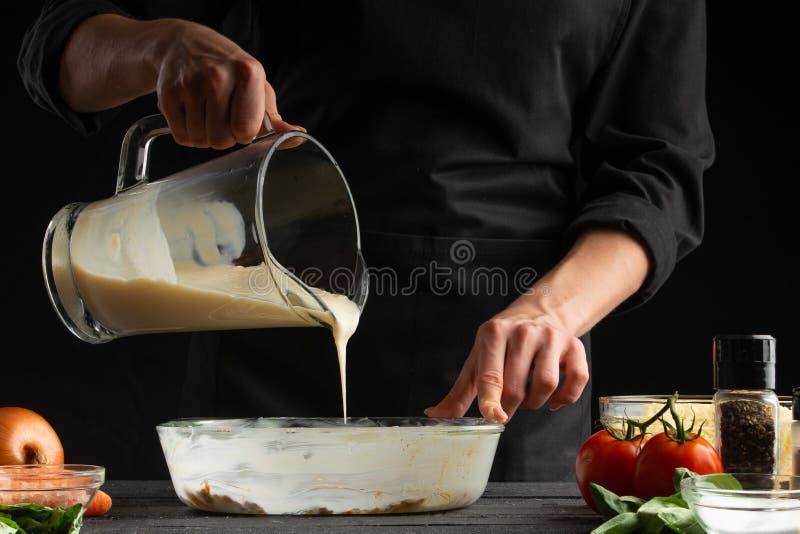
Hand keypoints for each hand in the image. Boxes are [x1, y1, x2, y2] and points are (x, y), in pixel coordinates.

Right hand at [154, 20, 302, 147]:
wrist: (184, 44)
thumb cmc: (228, 69)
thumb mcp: (257, 86)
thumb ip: (274, 117)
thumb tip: (297, 136)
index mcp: (248, 73)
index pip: (246, 129)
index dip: (244, 134)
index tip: (241, 122)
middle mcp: (217, 76)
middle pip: (221, 140)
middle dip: (224, 137)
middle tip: (222, 118)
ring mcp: (190, 84)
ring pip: (201, 140)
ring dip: (205, 136)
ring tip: (207, 114)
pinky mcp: (167, 94)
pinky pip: (181, 136)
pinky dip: (187, 133)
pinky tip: (192, 114)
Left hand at [425, 312, 588, 422]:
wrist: (539, 312)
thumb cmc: (502, 343)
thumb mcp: (477, 361)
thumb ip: (458, 393)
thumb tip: (434, 416)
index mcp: (493, 333)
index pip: (491, 375)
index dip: (491, 401)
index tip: (494, 417)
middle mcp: (523, 332)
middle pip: (517, 387)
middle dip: (510, 407)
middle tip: (507, 404)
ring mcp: (551, 338)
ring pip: (546, 385)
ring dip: (535, 402)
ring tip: (527, 396)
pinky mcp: (574, 346)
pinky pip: (577, 381)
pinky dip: (566, 398)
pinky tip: (554, 399)